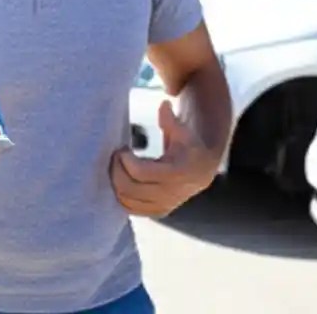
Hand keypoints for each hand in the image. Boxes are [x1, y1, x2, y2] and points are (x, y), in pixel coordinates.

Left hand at [111, 100, 219, 218]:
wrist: (203, 168)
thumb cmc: (188, 144)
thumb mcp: (182, 129)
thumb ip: (171, 119)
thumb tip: (165, 104)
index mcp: (180, 172)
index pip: (142, 172)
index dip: (125, 162)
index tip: (121, 150)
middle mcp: (173, 193)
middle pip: (132, 189)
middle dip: (117, 173)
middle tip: (114, 158)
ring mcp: (166, 205)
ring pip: (129, 202)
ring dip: (116, 185)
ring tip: (116, 168)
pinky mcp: (159, 211)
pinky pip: (133, 210)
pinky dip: (122, 198)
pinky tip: (120, 182)